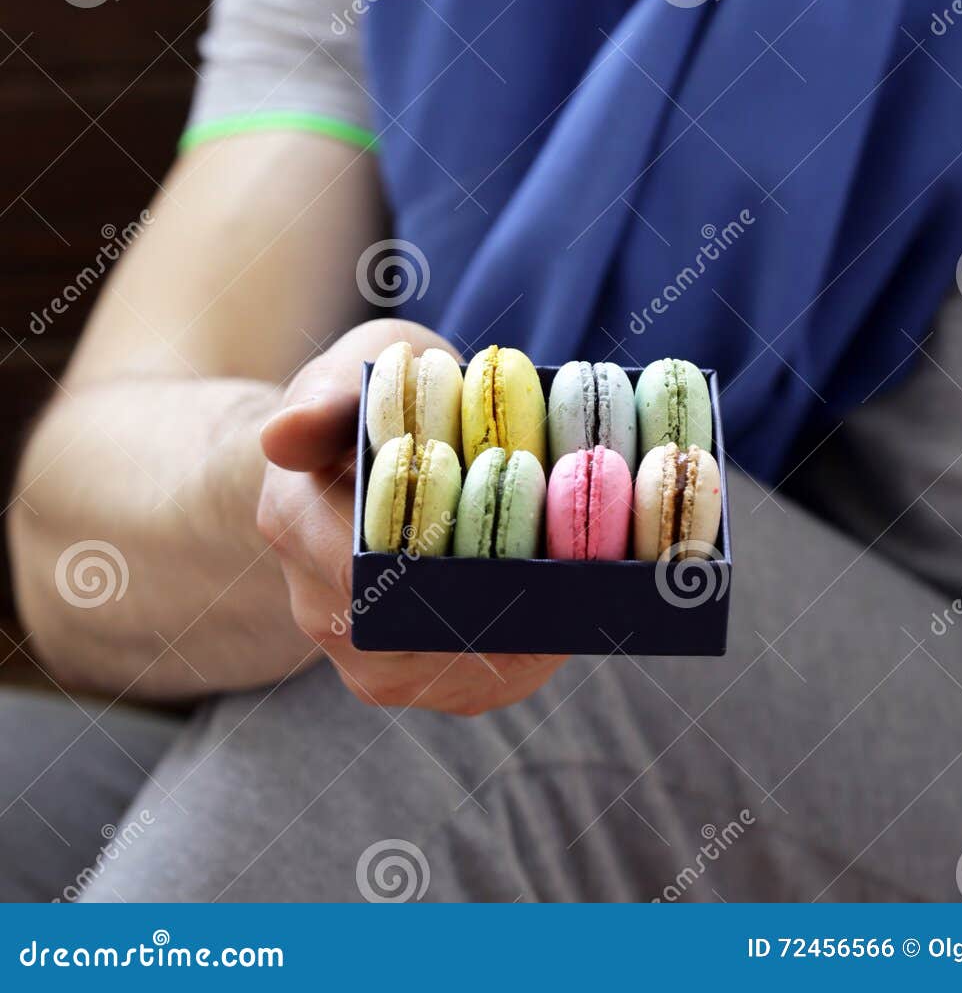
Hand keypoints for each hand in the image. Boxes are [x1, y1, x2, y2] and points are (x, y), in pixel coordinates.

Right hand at [257, 318, 568, 713]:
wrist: (342, 462)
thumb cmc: (361, 405)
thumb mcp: (349, 376)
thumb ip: (326, 402)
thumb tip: (281, 434)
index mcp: (295, 522)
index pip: (365, 563)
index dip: (446, 553)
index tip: (517, 531)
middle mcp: (317, 604)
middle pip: (417, 633)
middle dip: (497, 606)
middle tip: (569, 575)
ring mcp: (359, 653)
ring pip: (450, 674)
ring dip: (520, 641)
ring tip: (577, 598)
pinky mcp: (404, 678)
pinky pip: (470, 687)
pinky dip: (523, 660)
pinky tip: (564, 621)